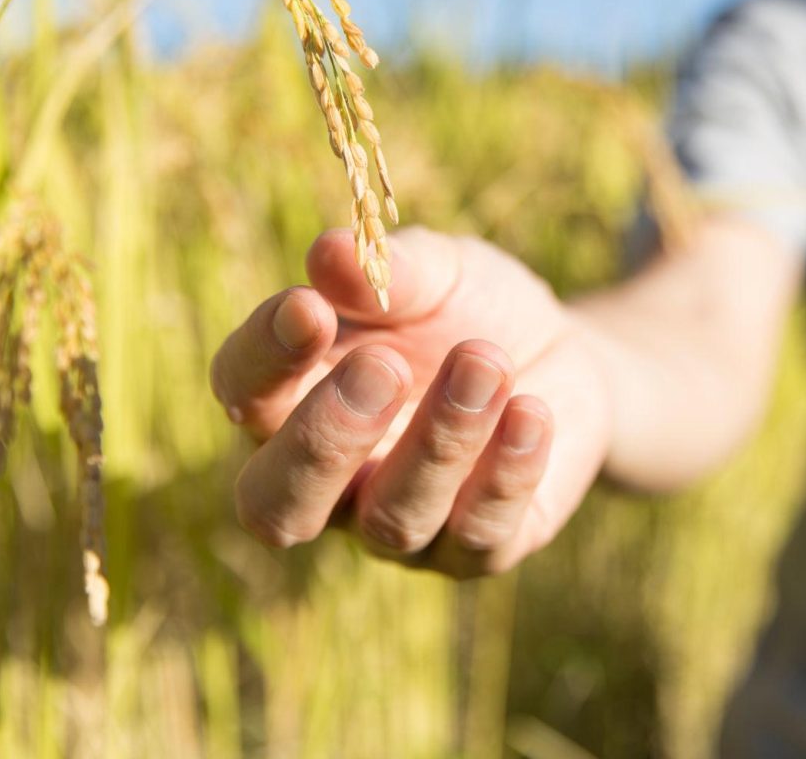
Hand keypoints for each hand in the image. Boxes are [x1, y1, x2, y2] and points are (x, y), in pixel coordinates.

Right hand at [209, 227, 612, 576]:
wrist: (563, 352)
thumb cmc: (467, 306)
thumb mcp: (436, 270)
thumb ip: (385, 271)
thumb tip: (329, 255)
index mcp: (291, 401)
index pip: (242, 392)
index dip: (264, 356)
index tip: (308, 305)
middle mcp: (330, 483)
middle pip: (278, 505)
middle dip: (324, 440)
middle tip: (383, 366)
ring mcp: (400, 528)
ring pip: (392, 520)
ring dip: (439, 440)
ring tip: (485, 360)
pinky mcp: (478, 551)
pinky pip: (480, 534)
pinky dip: (506, 472)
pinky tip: (531, 410)